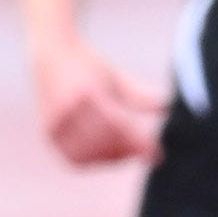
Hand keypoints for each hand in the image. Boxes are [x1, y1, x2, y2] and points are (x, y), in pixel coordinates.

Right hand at [35, 45, 164, 165]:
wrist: (50, 55)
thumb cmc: (88, 65)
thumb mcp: (115, 76)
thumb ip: (140, 95)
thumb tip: (168, 107)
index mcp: (88, 91)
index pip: (118, 126)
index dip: (138, 143)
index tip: (157, 154)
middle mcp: (69, 108)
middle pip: (104, 143)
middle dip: (127, 152)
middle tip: (144, 153)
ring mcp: (55, 122)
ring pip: (88, 155)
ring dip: (112, 159)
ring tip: (127, 152)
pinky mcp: (49, 133)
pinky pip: (74, 157)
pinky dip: (93, 161)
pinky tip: (108, 155)